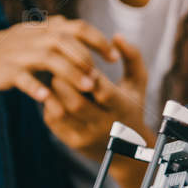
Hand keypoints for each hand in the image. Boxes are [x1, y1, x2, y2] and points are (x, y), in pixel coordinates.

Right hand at [0, 15, 114, 105]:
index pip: (78, 28)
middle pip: (67, 42)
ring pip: (50, 59)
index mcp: (44, 30)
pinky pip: (23, 78)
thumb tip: (78, 31)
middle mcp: (34, 38)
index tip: (115, 58)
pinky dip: (36, 87)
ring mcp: (20, 54)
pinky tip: (47, 99)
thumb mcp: (30, 35)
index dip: (99, 41)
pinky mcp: (6, 70)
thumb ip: (54, 32)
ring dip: (71, 73)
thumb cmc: (3, 47)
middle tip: (103, 78)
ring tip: (88, 88)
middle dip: (88, 59)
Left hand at [40, 34, 149, 160]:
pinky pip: (53, 120)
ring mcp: (86, 136)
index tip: (81, 60)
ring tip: (53, 75)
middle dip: (65, 80)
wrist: (127, 151)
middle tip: (59, 64)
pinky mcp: (72, 142)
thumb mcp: (138, 83)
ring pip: (61, 111)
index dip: (88, 74)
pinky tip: (53, 92)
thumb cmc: (131, 107)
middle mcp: (104, 126)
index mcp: (122, 109)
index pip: (102, 90)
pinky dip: (50, 102)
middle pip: (76, 102)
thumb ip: (132, 57)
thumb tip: (117, 36)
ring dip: (53, 91)